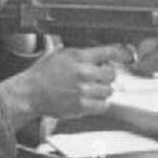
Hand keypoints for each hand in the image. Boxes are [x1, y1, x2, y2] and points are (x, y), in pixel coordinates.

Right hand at [0, 44, 134, 124]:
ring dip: (103, 91)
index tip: (127, 56)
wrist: (29, 93)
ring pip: (108, 90)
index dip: (121, 54)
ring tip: (90, 90)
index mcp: (79, 56)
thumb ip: (78, 52)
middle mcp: (83, 72)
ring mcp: (83, 90)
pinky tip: (90, 100)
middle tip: (99, 78)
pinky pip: (103, 105)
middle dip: (107, 76)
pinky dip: (99, 104)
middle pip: (112, 74)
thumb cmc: (42, 74)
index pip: (109, 52)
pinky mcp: (81, 106)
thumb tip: (97, 53)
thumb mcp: (58, 53)